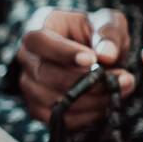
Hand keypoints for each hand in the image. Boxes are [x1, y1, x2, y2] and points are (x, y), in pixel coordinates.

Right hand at [16, 8, 139, 128]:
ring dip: (88, 100)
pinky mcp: (37, 107)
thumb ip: (109, 35)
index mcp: (38, 31)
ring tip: (115, 90)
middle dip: (82, 81)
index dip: (63, 53)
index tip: (91, 60)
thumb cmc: (93, 34)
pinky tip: (103, 105)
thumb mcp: (106, 23)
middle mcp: (26, 59)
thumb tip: (106, 56)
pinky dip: (83, 115)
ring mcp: (28, 85)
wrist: (86, 56)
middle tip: (116, 79)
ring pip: (50, 99)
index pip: (40, 42)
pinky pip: (56, 118)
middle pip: (43, 74)